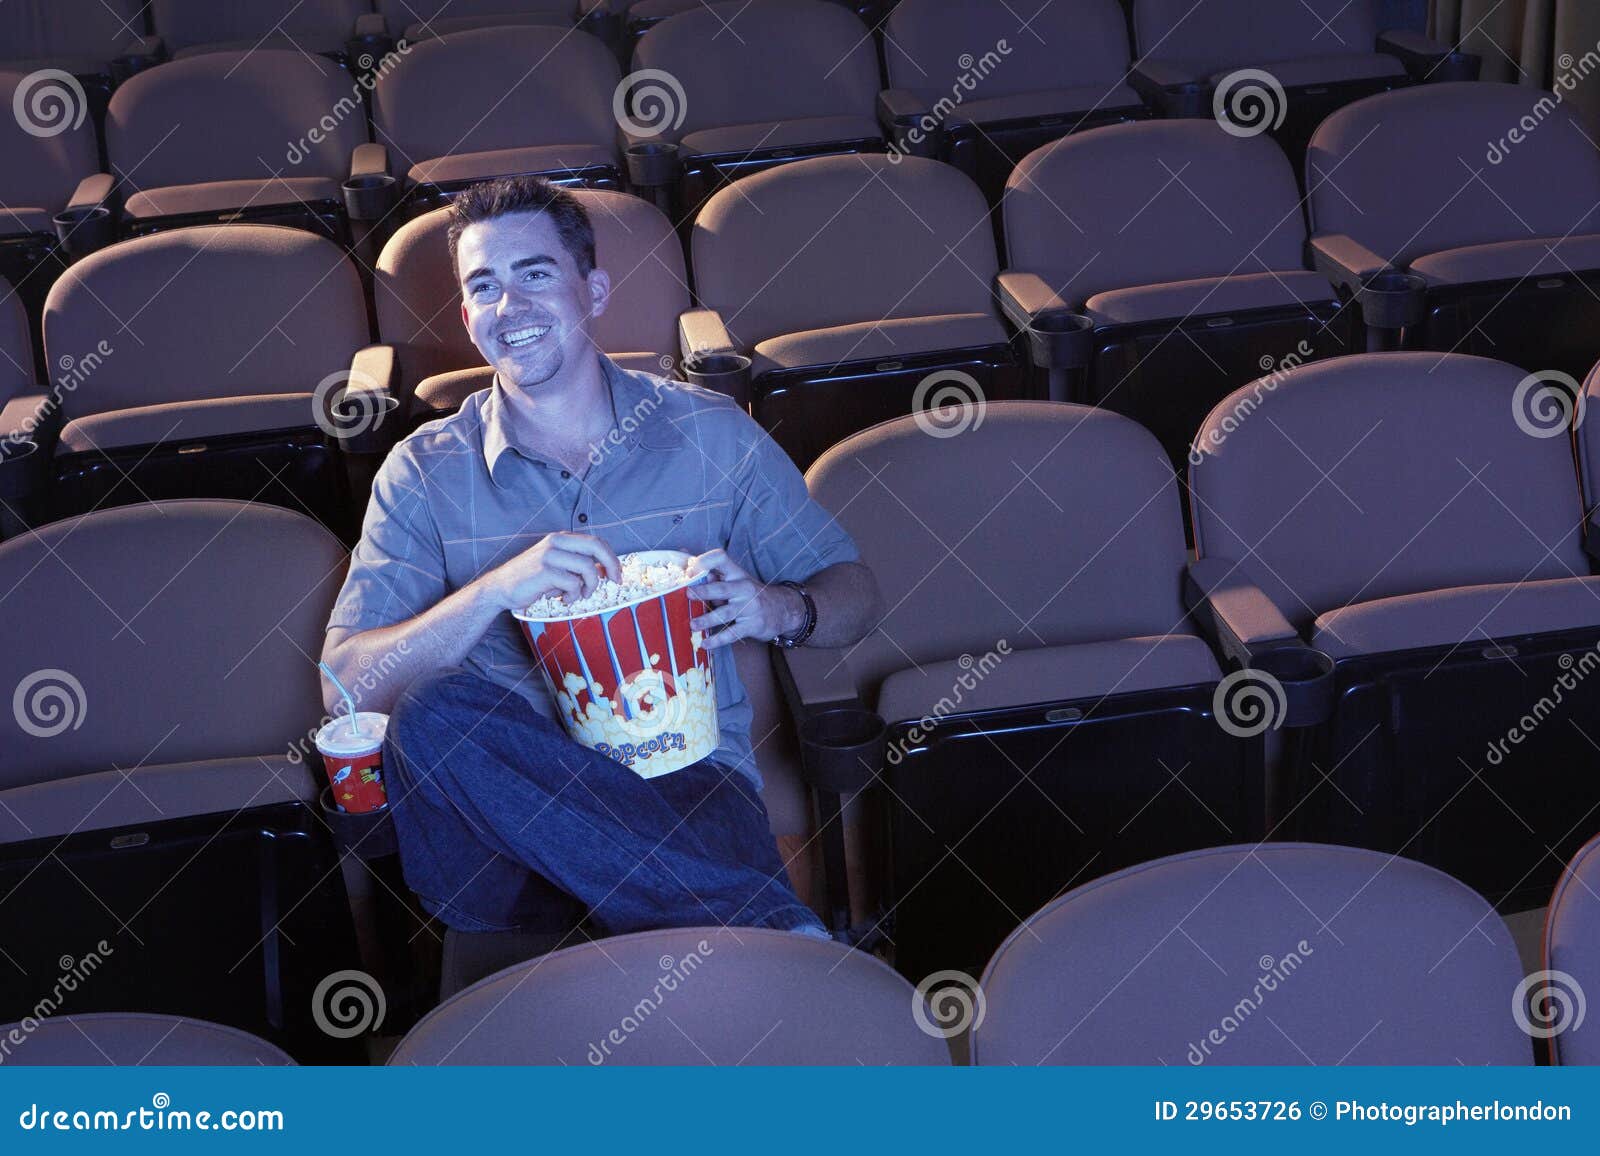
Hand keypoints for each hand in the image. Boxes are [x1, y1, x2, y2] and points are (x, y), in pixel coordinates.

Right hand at [483, 531, 621, 610]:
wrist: (501, 588)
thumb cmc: (531, 579)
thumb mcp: (556, 565)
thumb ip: (576, 563)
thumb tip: (605, 569)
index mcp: (560, 538)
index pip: (596, 541)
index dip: (611, 557)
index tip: (616, 574)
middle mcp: (556, 542)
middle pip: (597, 547)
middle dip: (611, 565)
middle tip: (615, 581)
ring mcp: (550, 555)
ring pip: (588, 568)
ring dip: (589, 586)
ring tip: (577, 595)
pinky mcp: (545, 570)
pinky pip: (574, 584)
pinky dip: (573, 596)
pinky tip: (562, 599)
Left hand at [687, 549, 802, 648]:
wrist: (783, 609)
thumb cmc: (752, 594)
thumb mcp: (737, 581)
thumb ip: (715, 577)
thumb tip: (688, 566)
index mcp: (736, 574)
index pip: (721, 558)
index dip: (704, 562)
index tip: (689, 571)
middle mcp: (743, 588)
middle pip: (722, 588)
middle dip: (705, 591)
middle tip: (688, 594)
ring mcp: (749, 607)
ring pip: (726, 613)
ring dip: (707, 620)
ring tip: (693, 625)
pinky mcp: (752, 625)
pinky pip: (733, 633)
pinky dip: (718, 640)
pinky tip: (705, 643)